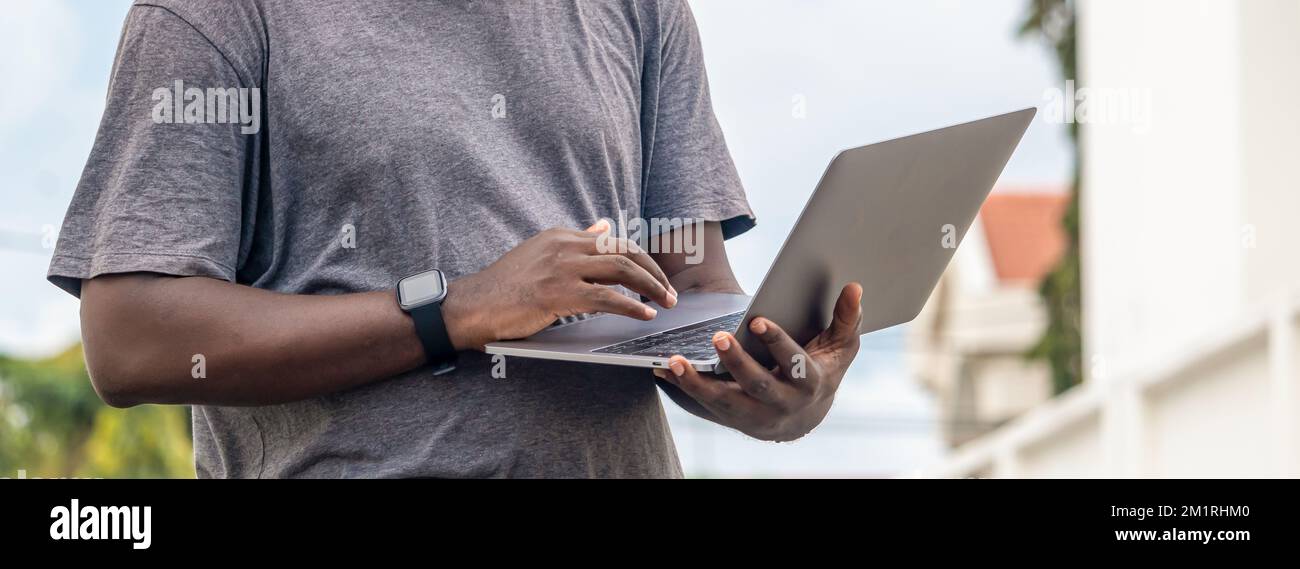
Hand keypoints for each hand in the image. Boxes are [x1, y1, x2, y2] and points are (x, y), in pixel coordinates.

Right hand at [443, 220, 676, 349]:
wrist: (472, 305)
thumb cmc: (506, 287)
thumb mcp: (542, 254)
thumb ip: (575, 243)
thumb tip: (604, 227)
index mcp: (562, 236)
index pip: (615, 242)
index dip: (642, 260)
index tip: (657, 277)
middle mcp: (565, 245)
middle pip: (625, 252)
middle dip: (653, 272)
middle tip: (670, 292)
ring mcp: (561, 267)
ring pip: (621, 269)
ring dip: (650, 287)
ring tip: (665, 302)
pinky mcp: (558, 292)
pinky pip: (606, 297)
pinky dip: (631, 306)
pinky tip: (644, 314)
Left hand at [657, 283, 862, 441]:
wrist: (804, 418)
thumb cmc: (821, 371)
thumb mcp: (840, 348)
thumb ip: (847, 319)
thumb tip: (854, 287)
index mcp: (810, 385)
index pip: (794, 364)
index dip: (777, 343)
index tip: (758, 321)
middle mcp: (782, 405)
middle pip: (757, 386)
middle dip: (737, 363)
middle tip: (717, 337)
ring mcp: (755, 416)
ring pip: (724, 404)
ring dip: (697, 384)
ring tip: (674, 361)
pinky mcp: (731, 419)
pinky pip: (704, 407)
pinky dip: (684, 388)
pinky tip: (663, 368)